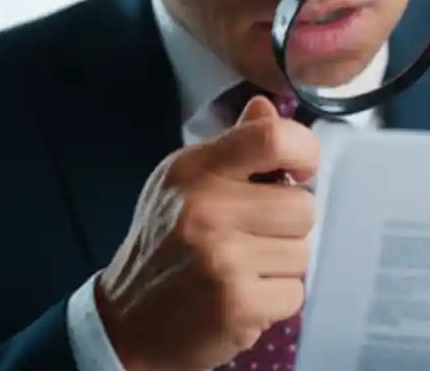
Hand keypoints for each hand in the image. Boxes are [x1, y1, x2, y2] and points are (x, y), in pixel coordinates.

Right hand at [94, 96, 317, 370]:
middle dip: (287, 226)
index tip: (298, 172)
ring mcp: (221, 258)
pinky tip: (241, 297)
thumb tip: (268, 108)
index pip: (274, 137)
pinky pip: (295, 294)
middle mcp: (206, 208)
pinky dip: (275, 301)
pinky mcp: (237, 304)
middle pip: (303, 206)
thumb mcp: (183, 183)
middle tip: (253, 237)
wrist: (125, 322)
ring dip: (281, 266)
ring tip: (242, 269)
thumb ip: (232, 148)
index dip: (304, 152)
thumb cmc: (163, 246)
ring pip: (303, 253)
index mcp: (195, 169)